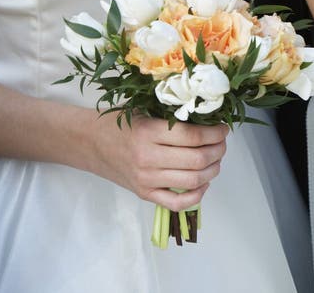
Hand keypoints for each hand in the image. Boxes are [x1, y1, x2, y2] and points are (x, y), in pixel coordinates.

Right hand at [83, 111, 228, 208]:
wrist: (90, 143)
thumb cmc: (119, 123)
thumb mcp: (144, 111)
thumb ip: (170, 115)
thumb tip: (207, 118)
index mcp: (148, 132)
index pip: (192, 136)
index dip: (214, 133)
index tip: (223, 128)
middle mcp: (148, 158)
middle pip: (197, 160)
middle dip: (218, 151)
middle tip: (222, 143)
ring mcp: (147, 179)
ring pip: (192, 181)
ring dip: (212, 170)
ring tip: (216, 159)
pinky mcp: (145, 194)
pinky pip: (178, 203)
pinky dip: (197, 195)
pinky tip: (203, 182)